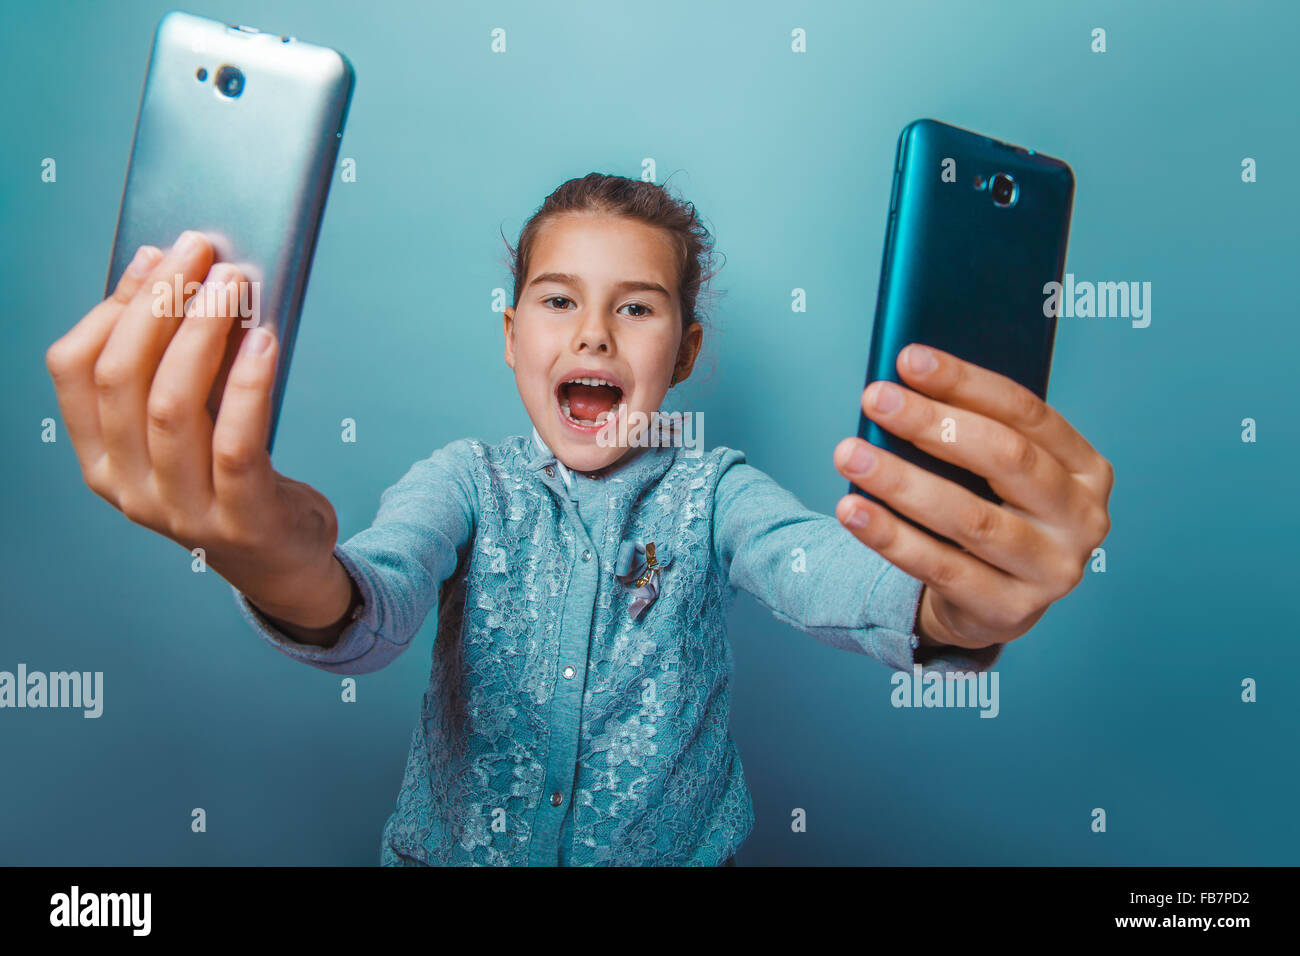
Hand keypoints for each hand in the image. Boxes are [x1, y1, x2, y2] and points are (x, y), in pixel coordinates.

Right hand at [45, 231, 343, 624]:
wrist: (280, 559)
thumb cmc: (233, 476)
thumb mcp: (188, 424)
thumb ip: (173, 367)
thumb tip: (180, 274)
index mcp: (100, 457)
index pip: (75, 370)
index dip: (113, 305)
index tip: (155, 256)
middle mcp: (126, 487)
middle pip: (123, 378)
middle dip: (159, 304)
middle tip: (201, 252)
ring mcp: (178, 510)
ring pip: (171, 407)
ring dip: (201, 333)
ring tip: (233, 284)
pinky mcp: (237, 520)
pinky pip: (235, 445)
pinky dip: (249, 386)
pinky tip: (265, 339)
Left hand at [832, 343, 1112, 650]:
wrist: (994, 600)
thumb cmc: (991, 511)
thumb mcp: (994, 471)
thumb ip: (968, 430)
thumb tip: (903, 385)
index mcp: (1085, 468)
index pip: (1026, 412)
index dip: (965, 382)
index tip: (908, 358)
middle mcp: (1081, 518)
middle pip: (1005, 458)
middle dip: (933, 424)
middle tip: (875, 398)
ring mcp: (1052, 570)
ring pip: (970, 517)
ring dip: (902, 481)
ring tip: (849, 454)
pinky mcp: (1009, 610)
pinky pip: (940, 567)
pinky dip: (891, 536)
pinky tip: (853, 510)